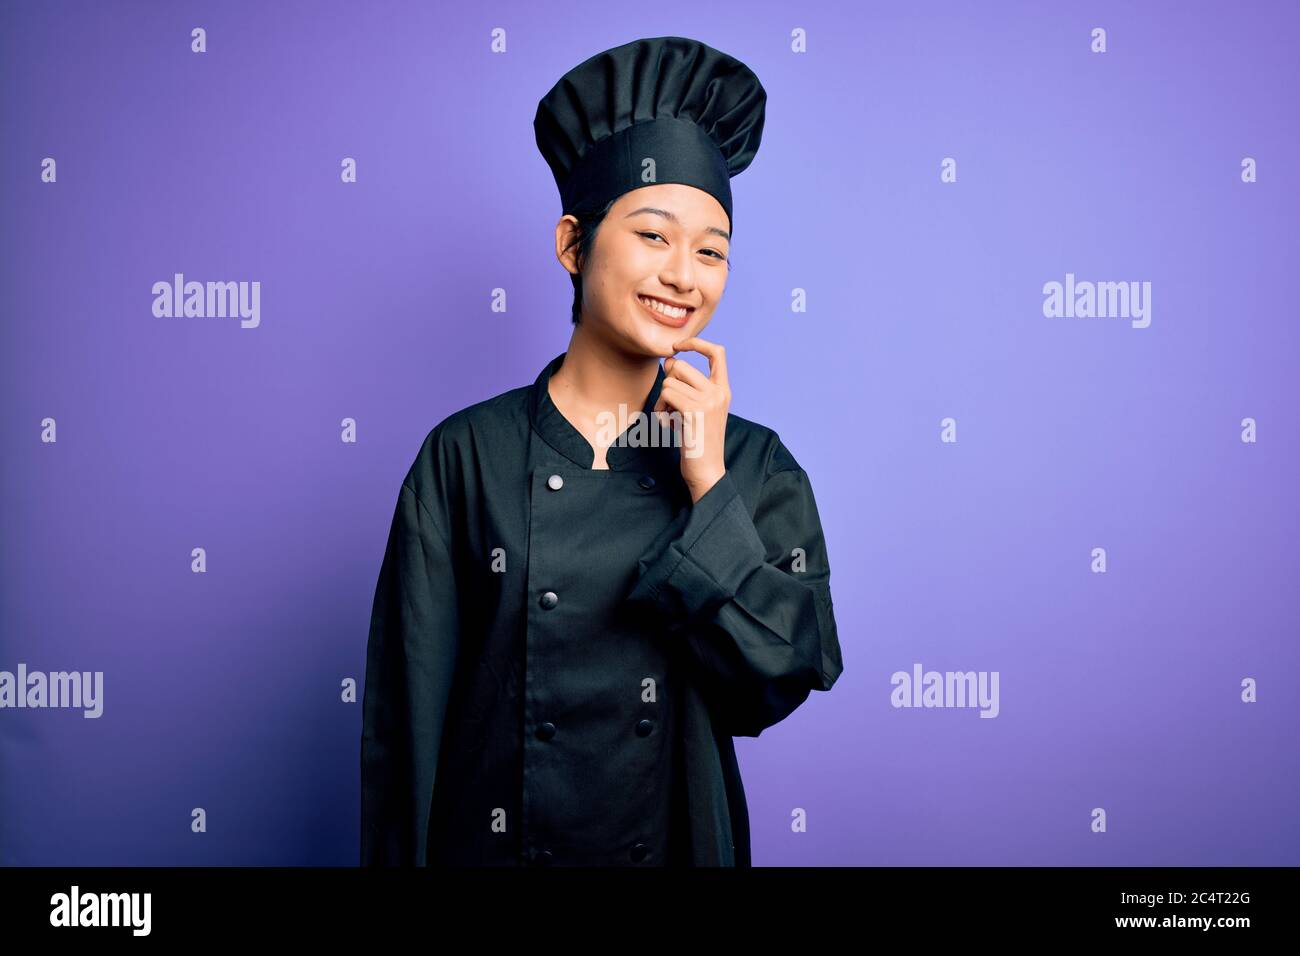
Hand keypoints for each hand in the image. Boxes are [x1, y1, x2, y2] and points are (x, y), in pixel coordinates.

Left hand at [652, 336, 729, 502]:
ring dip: (662, 400)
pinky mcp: (694, 412)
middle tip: (669, 403)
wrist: (707, 471)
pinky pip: (666, 395)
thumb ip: (688, 386)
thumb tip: (670, 361)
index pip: (717, 351)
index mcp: (723, 390)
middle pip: (682, 366)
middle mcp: (719, 392)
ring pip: (670, 381)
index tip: (678, 347)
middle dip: (668, 382)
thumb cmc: (697, 442)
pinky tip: (668, 425)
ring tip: (670, 418)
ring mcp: (709, 401)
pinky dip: (660, 409)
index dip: (696, 343)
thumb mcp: (698, 410)